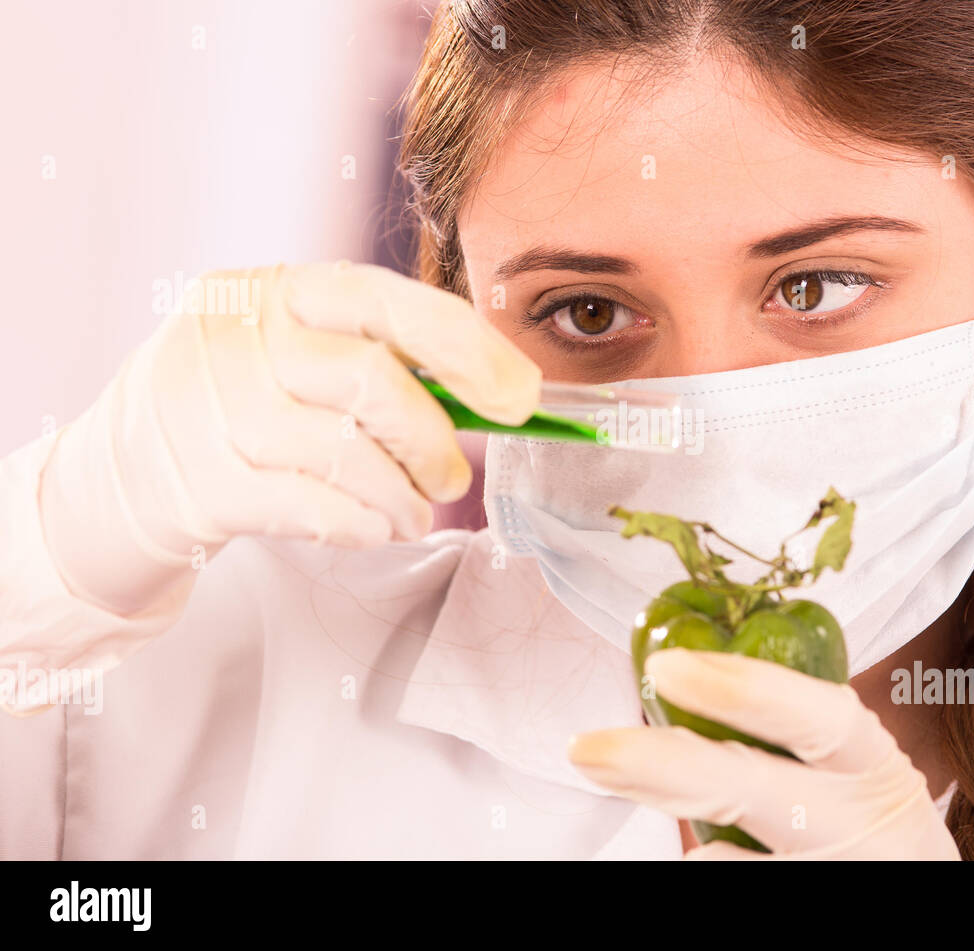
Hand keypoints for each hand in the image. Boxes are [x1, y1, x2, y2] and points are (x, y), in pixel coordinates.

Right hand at [39, 261, 539, 614]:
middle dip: (434, 440)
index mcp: (270, 289)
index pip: (386, 300)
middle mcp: (234, 337)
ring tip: (413, 514)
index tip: (520, 396)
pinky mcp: (200, 486)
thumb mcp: (287, 354)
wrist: (115, 475)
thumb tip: (496, 389)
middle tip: (453, 479)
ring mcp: (208, 411)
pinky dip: (363, 524)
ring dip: (402, 496)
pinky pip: (315, 508)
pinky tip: (372, 527)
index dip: (467, 348)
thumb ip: (375, 357)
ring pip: (347, 453)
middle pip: (372, 382)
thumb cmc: (233, 408)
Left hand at [568, 648, 959, 858]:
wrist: (915, 886)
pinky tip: (708, 852)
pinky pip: (735, 886)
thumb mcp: (855, 768)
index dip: (742, 690)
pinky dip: (713, 864)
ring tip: (633, 787)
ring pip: (726, 857)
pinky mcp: (810, 904)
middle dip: (660, 765)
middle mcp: (855, 821)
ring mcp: (835, 872)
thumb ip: (790, 733)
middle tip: (586, 747)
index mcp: (871, 762)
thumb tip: (674, 678)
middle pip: (748, 789)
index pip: (817, 717)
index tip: (667, 666)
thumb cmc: (870, 818)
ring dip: (675, 821)